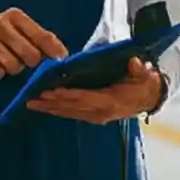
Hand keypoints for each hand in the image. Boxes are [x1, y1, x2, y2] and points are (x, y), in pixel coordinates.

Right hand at [0, 8, 68, 79]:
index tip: (61, 59)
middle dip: (31, 61)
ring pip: (14, 65)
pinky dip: (0, 72)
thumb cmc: (2, 34)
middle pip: (31, 54)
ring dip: (14, 68)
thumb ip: (41, 38)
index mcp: (15, 16)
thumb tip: (63, 54)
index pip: (42, 36)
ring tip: (8, 60)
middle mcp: (2, 25)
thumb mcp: (20, 29)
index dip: (54, 50)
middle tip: (24, 58)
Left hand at [26, 57, 161, 124]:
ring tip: (31, 104)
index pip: (85, 98)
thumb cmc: (144, 85)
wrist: (148, 99)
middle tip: (31, 99)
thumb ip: (140, 70)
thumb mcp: (145, 76)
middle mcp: (100, 112)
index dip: (68, 95)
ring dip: (49, 108)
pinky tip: (45, 107)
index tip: (52, 91)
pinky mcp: (92, 116)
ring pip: (68, 112)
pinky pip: (71, 113)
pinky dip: (57, 110)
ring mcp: (96, 116)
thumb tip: (135, 63)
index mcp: (111, 101)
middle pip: (71, 108)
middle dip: (50, 103)